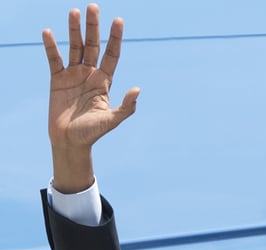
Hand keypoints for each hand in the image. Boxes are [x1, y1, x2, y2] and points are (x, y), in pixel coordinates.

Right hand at [43, 5, 138, 190]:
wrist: (70, 142)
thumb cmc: (92, 133)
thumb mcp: (111, 121)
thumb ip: (126, 107)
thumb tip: (137, 90)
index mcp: (104, 82)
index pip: (111, 55)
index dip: (115, 38)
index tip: (119, 20)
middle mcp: (89, 74)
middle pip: (92, 45)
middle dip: (93, 27)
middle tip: (94, 7)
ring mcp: (73, 75)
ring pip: (74, 47)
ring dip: (74, 30)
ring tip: (75, 12)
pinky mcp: (57, 79)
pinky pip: (54, 59)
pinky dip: (51, 46)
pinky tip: (49, 32)